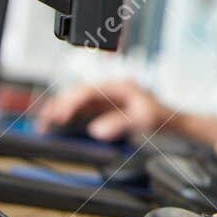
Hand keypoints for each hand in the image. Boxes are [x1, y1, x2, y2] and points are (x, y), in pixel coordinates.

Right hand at [35, 80, 172, 141]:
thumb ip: (120, 124)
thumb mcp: (143, 121)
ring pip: (79, 101)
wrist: (172, 121)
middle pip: (80, 93)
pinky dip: (70, 116)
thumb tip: (95, 130)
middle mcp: (111, 89)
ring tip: (44, 123)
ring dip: (62, 110)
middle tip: (44, 121)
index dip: (72, 103)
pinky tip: (58, 123)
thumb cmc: (160, 117)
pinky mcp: (106, 108)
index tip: (60, 116)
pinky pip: (83, 110)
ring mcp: (108, 98)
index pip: (89, 91)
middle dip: (60, 105)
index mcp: (120, 86)